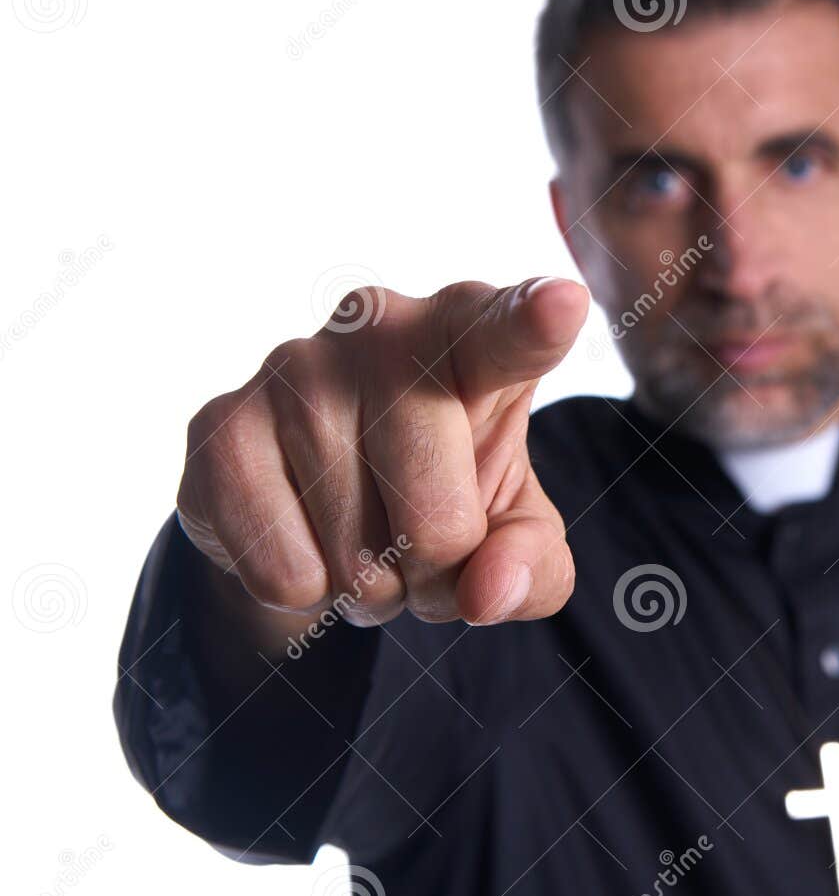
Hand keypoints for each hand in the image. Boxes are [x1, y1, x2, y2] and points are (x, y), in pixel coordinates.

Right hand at [176, 277, 589, 626]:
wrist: (322, 498)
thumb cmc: (447, 489)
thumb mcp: (516, 528)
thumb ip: (532, 560)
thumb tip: (486, 591)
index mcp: (475, 331)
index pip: (510, 330)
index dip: (535, 322)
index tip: (561, 304)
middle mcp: (384, 326)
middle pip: (439, 520)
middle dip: (437, 572)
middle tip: (422, 544)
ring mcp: (294, 365)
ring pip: (358, 556)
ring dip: (371, 585)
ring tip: (364, 534)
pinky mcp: (221, 424)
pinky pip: (284, 567)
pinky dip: (303, 590)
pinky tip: (303, 536)